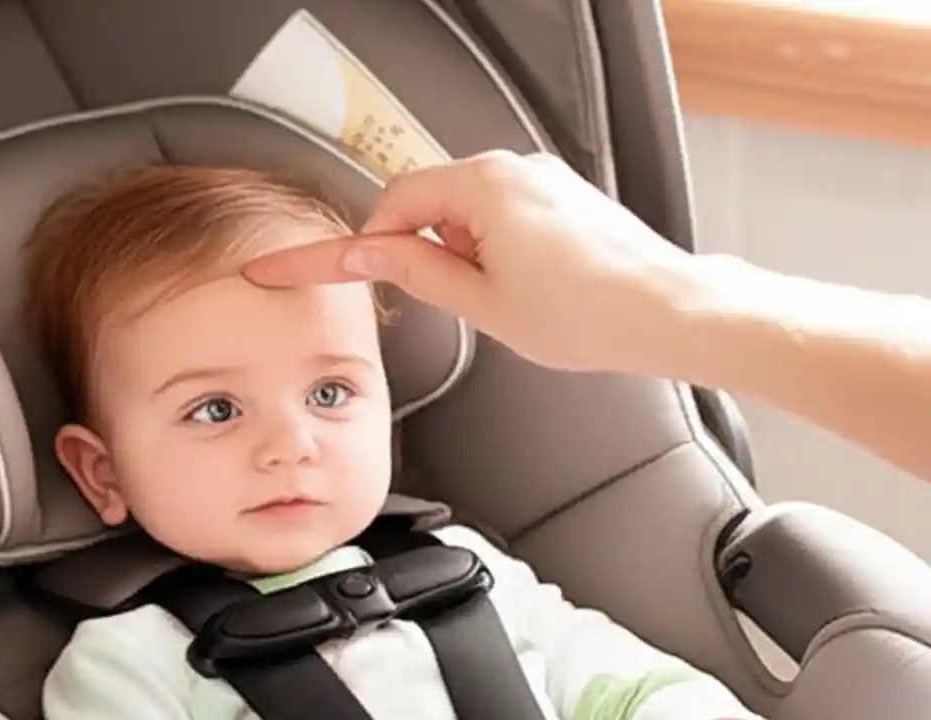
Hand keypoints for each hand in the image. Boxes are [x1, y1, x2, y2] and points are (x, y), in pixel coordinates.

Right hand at [241, 150, 701, 373]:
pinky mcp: (561, 195)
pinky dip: (492, 247)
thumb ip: (415, 271)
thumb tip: (368, 255)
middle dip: (424, 252)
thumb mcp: (482, 302)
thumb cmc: (592, 312)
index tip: (315, 265)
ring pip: (466, 212)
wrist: (672, 312)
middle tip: (450, 301)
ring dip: (462, 253)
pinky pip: (501, 214)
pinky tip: (526, 288)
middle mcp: (514, 168)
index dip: (356, 245)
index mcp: (486, 185)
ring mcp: (541, 179)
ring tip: (506, 302)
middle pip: (428, 204)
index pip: (393, 205)